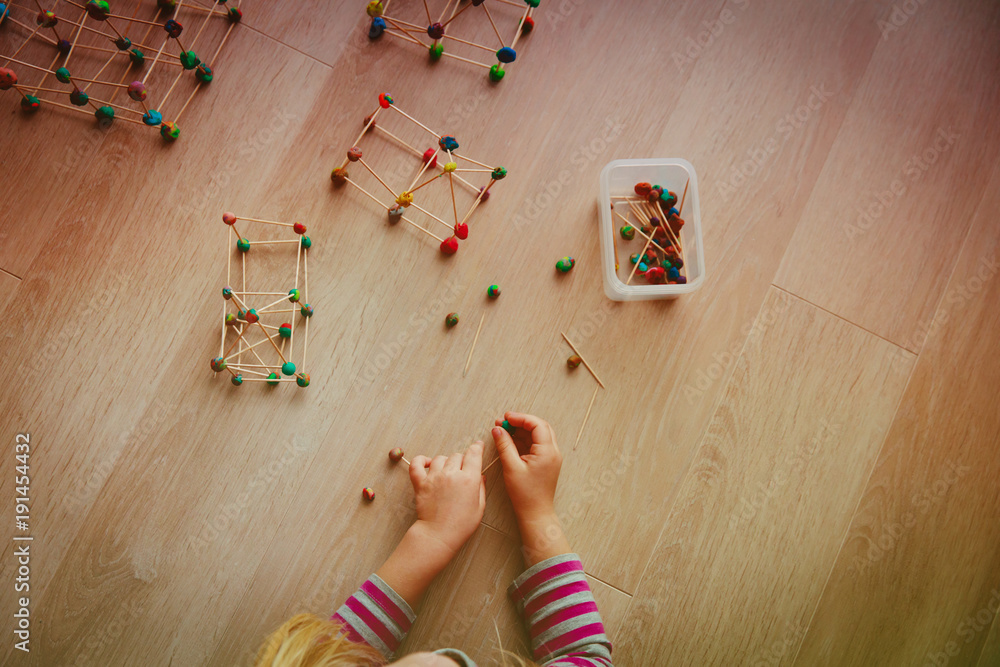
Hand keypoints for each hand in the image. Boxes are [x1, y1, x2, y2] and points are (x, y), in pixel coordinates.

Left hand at [409, 442, 485, 559]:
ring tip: (446, 473)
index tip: (478, 446)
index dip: (477, 447)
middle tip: (461, 472)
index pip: (474, 454)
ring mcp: (435, 477)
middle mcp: (452, 474)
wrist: (439, 535)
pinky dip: (421, 460)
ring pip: (440, 458)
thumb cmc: (461, 525)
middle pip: (457, 455)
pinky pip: (417, 464)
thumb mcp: (480, 507)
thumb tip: (481, 476)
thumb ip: (481, 488)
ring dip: (445, 462)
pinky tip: (427, 464)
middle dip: (461, 461)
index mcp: (469, 479)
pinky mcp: (421, 483)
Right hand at [492, 412, 561, 520]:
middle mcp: (553, 452)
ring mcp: (550, 457)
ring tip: (503, 430)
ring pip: (537, 435)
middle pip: (538, 427)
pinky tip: (509, 440)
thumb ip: (504, 445)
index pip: (537, 424)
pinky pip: (535, 444)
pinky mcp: (545, 462)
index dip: (520, 418)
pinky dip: (523, 440)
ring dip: (521, 430)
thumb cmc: (525, 494)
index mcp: (547, 452)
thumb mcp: (511, 467)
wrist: (535, 513)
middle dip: (520, 422)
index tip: (505, 417)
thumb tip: (497, 429)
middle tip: (503, 421)